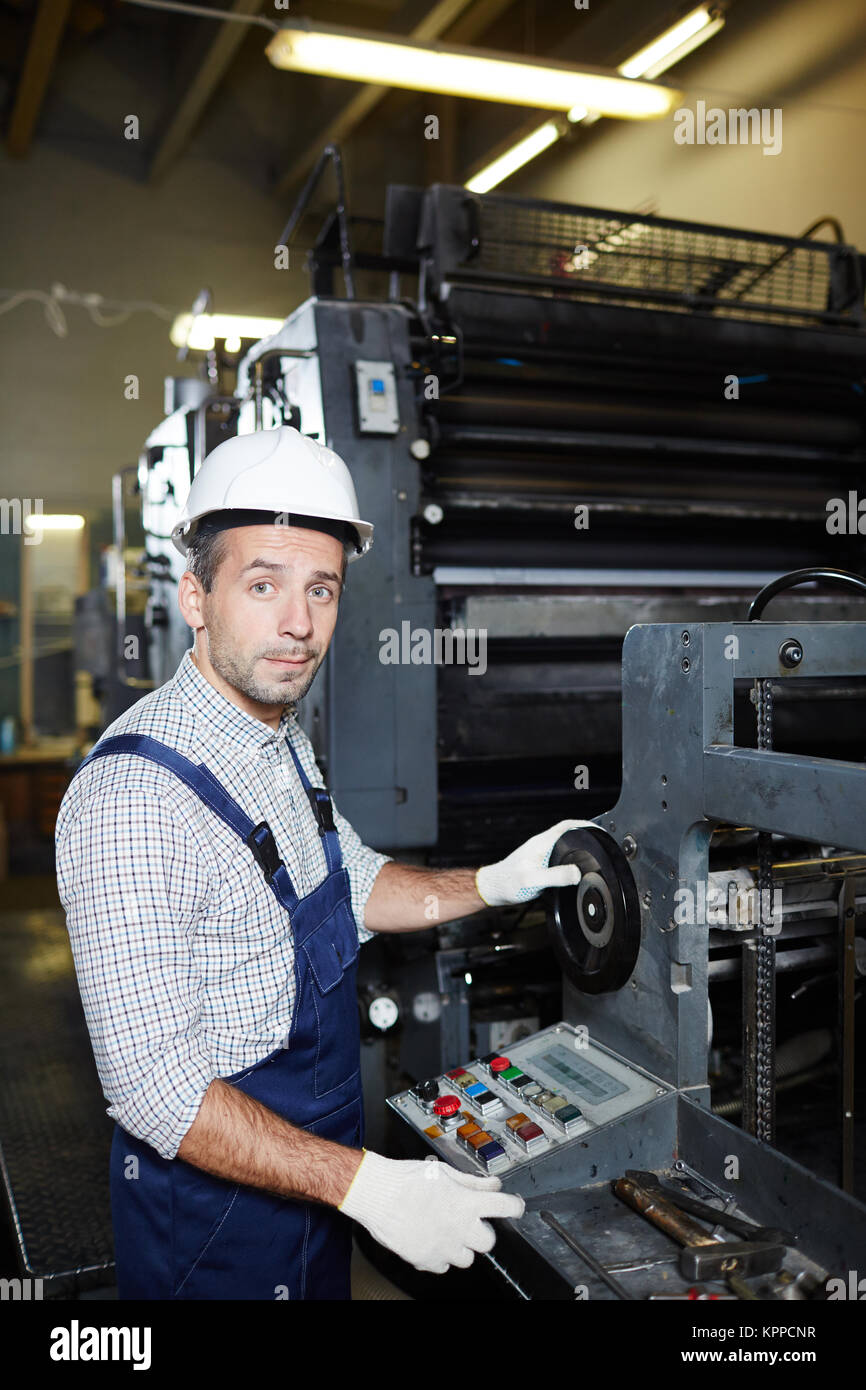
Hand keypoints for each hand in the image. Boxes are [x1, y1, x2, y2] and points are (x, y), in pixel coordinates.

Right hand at [338, 1150, 524, 1273]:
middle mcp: (459, 1227)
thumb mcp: (444, 1172)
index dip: (515, 1206)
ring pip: (467, 1258)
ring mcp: (444, 1246)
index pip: (506, 1207)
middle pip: (489, 1241)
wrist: (377, 1193)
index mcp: (466, 1202)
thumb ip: (472, 1181)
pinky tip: (432, 1240)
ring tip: (448, 1232)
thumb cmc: (406, 1179)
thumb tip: (492, 1184)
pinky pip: (443, 1266)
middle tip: (471, 1221)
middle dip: (483, 1231)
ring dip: (462, 1246)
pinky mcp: (427, 1260)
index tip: (515, 1207)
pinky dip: (441, 1256)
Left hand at [475, 818, 595, 906]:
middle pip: (568, 833)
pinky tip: (575, 869)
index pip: (567, 826)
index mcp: (541, 843)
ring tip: (593, 853)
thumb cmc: (507, 883)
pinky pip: (559, 857)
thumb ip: (555, 876)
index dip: (585, 825)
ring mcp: (540, 854)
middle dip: (585, 835)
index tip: (599, 830)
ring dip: (578, 847)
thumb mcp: (532, 881)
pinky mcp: (539, 864)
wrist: (492, 889)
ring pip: (564, 845)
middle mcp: (541, 846)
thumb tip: (577, 873)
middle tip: (601, 842)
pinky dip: (571, 859)